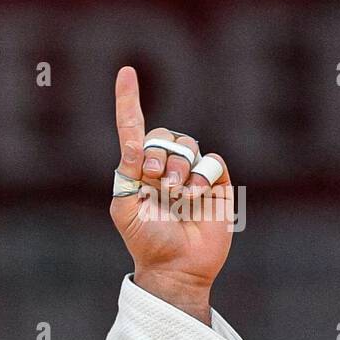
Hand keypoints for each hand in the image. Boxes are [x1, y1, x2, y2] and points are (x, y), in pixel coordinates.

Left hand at [111, 66, 234, 322]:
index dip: (129, 101)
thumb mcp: (124, 208)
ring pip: (188, 144)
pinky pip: (212, 160)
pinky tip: (196, 194)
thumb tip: (134, 144)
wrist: (176, 267)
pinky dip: (203, 173)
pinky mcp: (215, 183)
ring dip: (179, 166)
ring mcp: (190, 174)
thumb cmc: (146, 241)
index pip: (133, 128)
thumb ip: (126, 174)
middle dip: (157, 153)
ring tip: (176, 193)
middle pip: (163, 135)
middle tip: (154, 179)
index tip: (127, 72)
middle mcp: (163, 168)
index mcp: (137, 171)